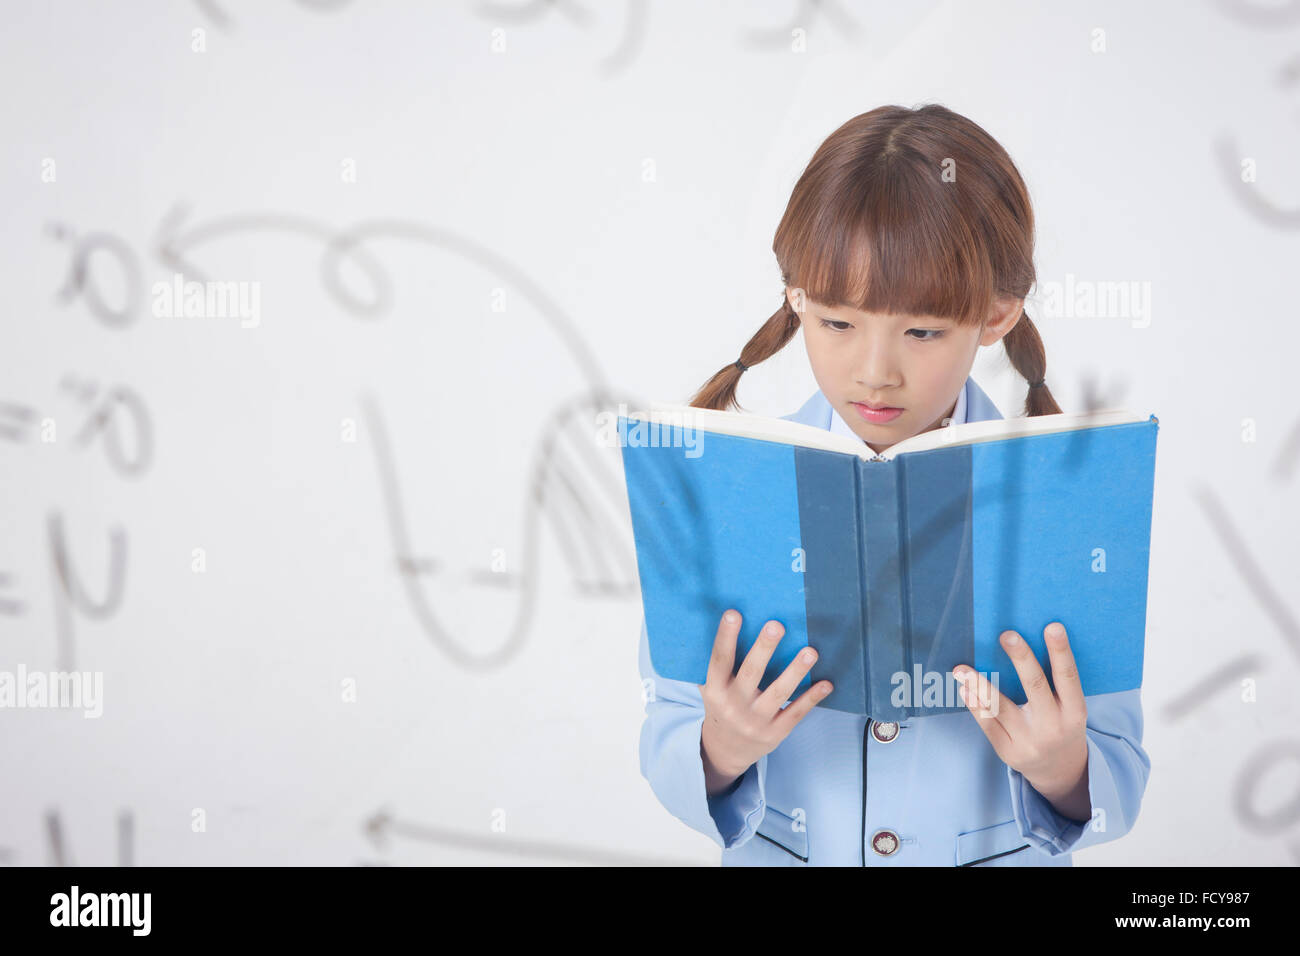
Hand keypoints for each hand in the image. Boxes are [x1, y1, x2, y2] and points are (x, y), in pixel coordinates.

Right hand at [699, 609, 831, 787]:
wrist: (725, 750)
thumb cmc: (722, 706)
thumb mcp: (711, 687)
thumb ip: (717, 663)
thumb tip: (729, 623)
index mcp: (715, 690)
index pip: (719, 660)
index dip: (725, 637)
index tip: (733, 613)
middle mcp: (734, 705)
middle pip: (751, 673)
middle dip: (764, 649)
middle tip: (776, 625)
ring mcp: (756, 721)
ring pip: (778, 692)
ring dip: (795, 671)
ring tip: (810, 651)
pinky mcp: (775, 733)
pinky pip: (795, 713)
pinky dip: (811, 698)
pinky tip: (826, 683)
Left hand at [952, 622, 1089, 820]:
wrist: (1060, 772)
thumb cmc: (1061, 726)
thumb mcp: (1068, 708)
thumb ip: (1053, 683)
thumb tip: (1021, 644)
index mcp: (1074, 712)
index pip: (1068, 678)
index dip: (1061, 652)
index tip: (1052, 626)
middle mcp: (1053, 726)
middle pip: (1035, 687)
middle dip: (1021, 659)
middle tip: (1007, 635)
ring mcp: (1029, 741)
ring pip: (1001, 708)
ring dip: (979, 685)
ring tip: (961, 669)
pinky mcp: (1008, 751)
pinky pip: (987, 724)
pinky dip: (974, 705)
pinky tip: (964, 688)